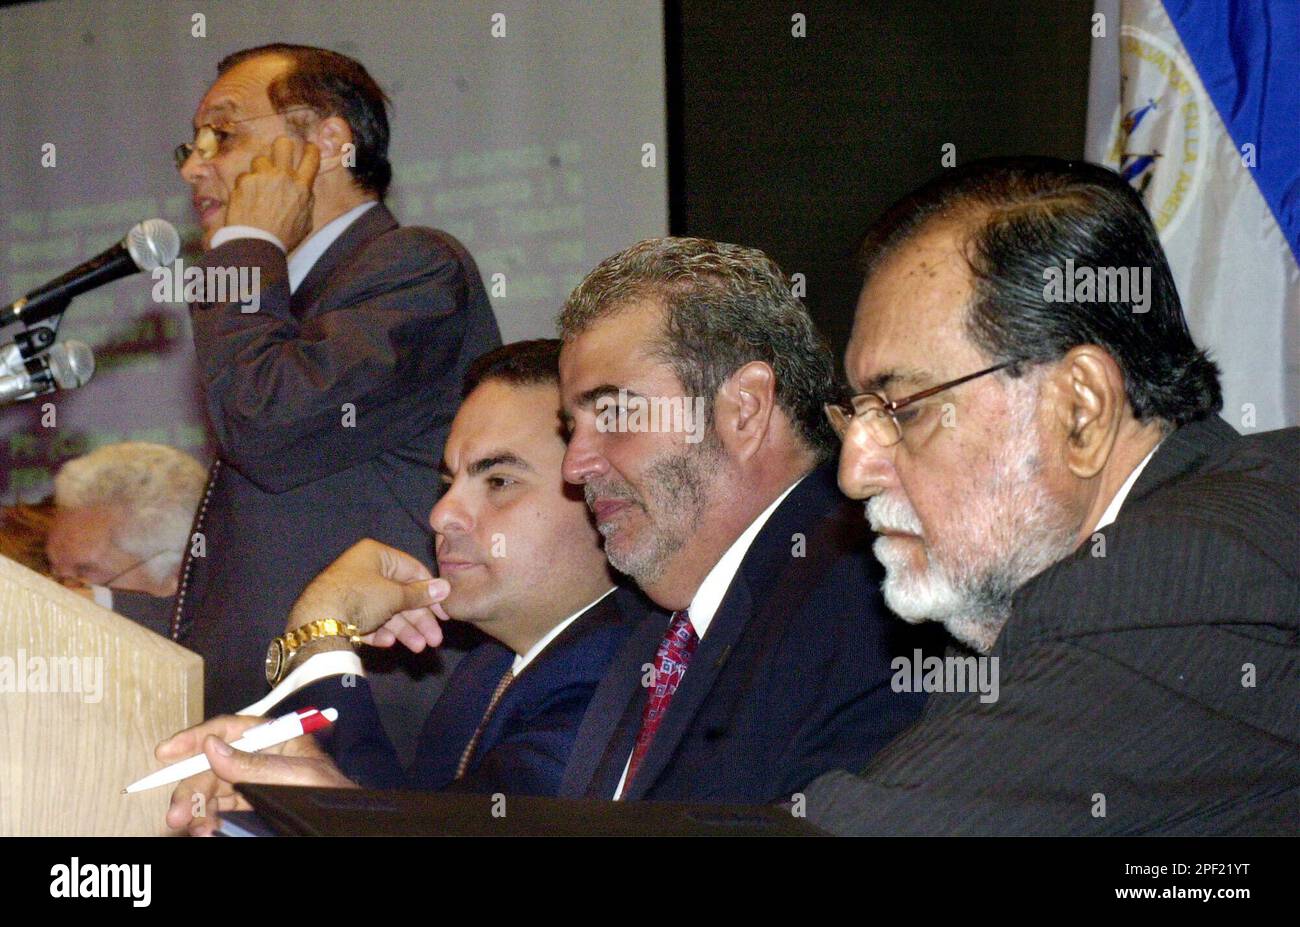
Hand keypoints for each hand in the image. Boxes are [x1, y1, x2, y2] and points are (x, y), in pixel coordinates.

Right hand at [158, 714, 354, 835]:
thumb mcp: (295, 775)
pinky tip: (205, 832)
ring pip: (213, 792)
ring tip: (194, 829)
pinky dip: (210, 822)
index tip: (165, 752)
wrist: (346, 825)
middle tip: (177, 815)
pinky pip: (222, 812)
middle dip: (192, 788)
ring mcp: (256, 784)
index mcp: (276, 738)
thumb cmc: (332, 794)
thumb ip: (253, 763)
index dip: (196, 737)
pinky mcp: (253, 808)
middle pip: (214, 766)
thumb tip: (211, 746)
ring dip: (198, 810)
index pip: (230, 729)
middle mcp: (262, 758)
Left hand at [223, 136, 319, 251]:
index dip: (311, 149)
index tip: (309, 148)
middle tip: (280, 156)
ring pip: (260, 159)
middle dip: (283, 147)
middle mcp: (282, 176)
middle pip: (283, 144)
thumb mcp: (306, 222)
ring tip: (258, 186)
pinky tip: (246, 199)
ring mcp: (261, 177)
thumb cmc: (284, 237)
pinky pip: (244, 177)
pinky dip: (245, 186)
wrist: (257, 243)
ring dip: (260, 170)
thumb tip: (305, 190)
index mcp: (301, 186)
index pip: (311, 157)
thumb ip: (307, 202)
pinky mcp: (243, 182)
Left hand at [287, 539, 451, 651]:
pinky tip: (387, 643)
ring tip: (418, 648)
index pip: (413, 570)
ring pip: (385, 611)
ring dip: (404, 630)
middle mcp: (363, 570)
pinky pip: (367, 621)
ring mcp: (351, 592)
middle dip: (419, 620)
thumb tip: (446, 587)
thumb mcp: (395, 596)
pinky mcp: (341, 613)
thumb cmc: (360, 598)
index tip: (444, 614)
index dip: (431, 593)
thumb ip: (421, 594)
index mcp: (376, 555)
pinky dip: (379, 632)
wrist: (318, 623)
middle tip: (435, 640)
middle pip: (400, 595)